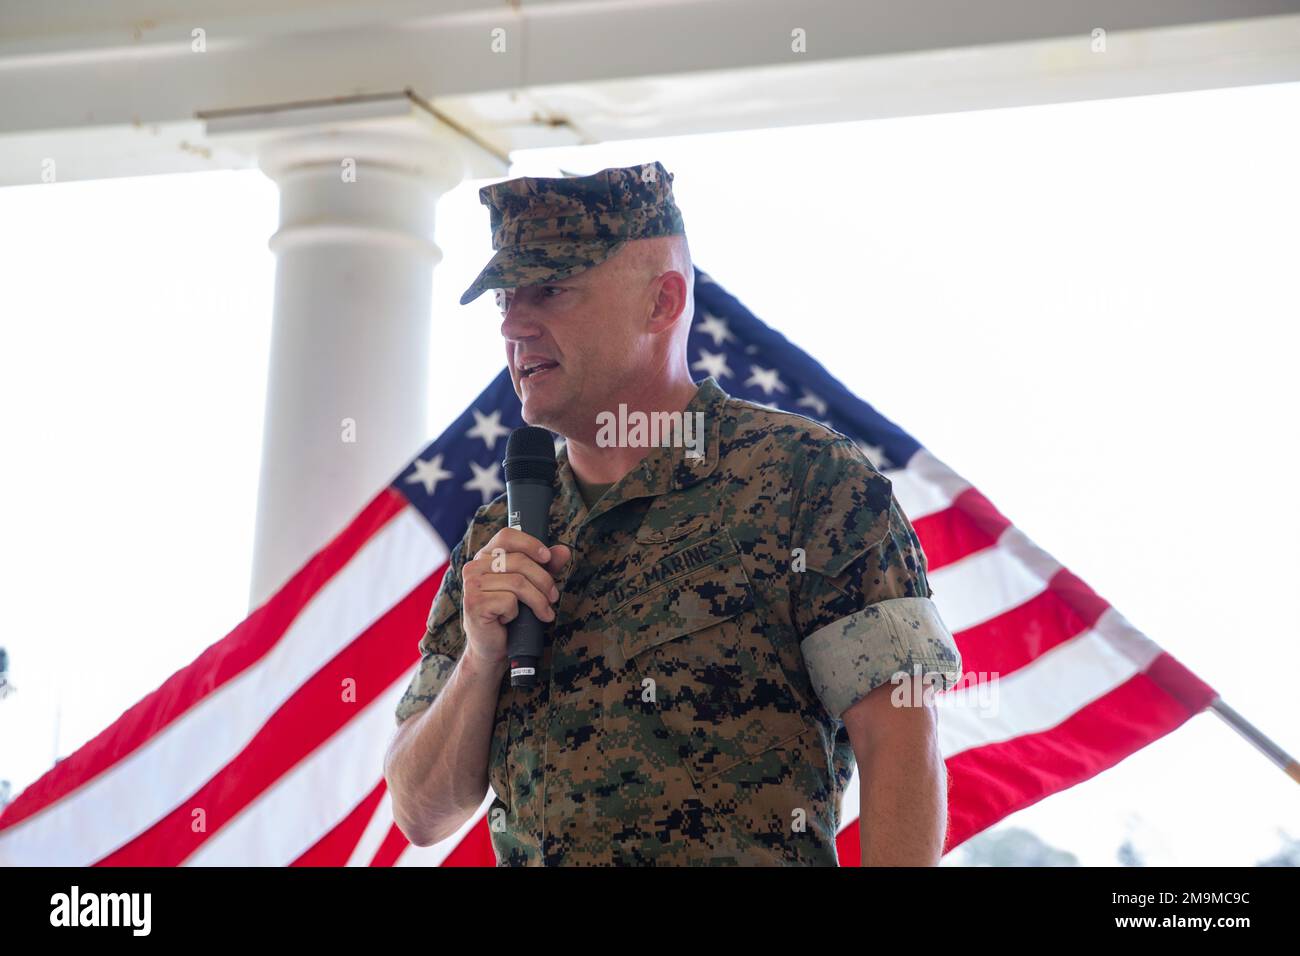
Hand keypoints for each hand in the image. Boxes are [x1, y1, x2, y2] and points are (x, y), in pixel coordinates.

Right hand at [461, 528, 571, 666]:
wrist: (493, 647)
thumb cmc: (510, 614)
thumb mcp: (531, 586)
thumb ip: (545, 566)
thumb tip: (563, 550)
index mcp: (485, 557)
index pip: (507, 535)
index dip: (530, 543)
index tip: (547, 557)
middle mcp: (474, 567)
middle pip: (520, 561)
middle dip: (544, 581)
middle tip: (553, 597)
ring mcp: (471, 584)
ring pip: (518, 583)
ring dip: (538, 600)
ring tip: (544, 612)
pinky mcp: (474, 603)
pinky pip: (509, 600)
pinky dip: (518, 612)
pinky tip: (511, 619)